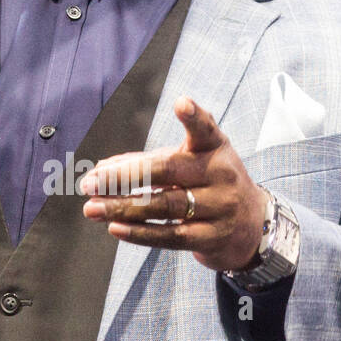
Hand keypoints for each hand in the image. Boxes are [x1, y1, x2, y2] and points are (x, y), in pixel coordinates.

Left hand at [79, 97, 270, 272]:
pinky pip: (171, 236)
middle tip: (90, 183)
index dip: (194, 116)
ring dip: (123, 207)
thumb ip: (147, 162)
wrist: (250, 226)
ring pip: (165, 206)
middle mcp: (221, 174)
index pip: (205, 129)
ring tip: (91, 208)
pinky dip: (140, 232)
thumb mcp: (190, 164)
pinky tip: (114, 227)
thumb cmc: (208, 184)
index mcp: (214, 148)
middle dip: (125, 177)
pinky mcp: (212, 238)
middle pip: (169, 171)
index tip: (181, 102)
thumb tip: (101, 170)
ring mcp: (220, 207)